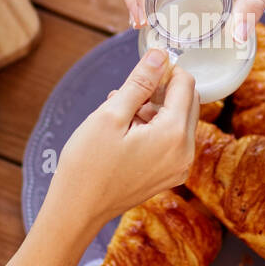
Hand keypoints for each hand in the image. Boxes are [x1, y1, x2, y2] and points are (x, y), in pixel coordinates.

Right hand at [45, 49, 199, 226]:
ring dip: (153, 109)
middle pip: (187, 103)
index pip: (186, 85)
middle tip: (127, 93)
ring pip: (177, 121)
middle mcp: (185, 153)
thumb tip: (160, 55)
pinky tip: (123, 129)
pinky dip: (152, 128)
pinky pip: (170, 141)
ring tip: (118, 112)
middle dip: (160, 91)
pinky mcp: (168, 176)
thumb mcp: (111, 115)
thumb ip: (140, 82)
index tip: (143, 68)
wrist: (77, 210)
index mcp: (174, 135)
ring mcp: (178, 168)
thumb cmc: (88, 165)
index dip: (166, 69)